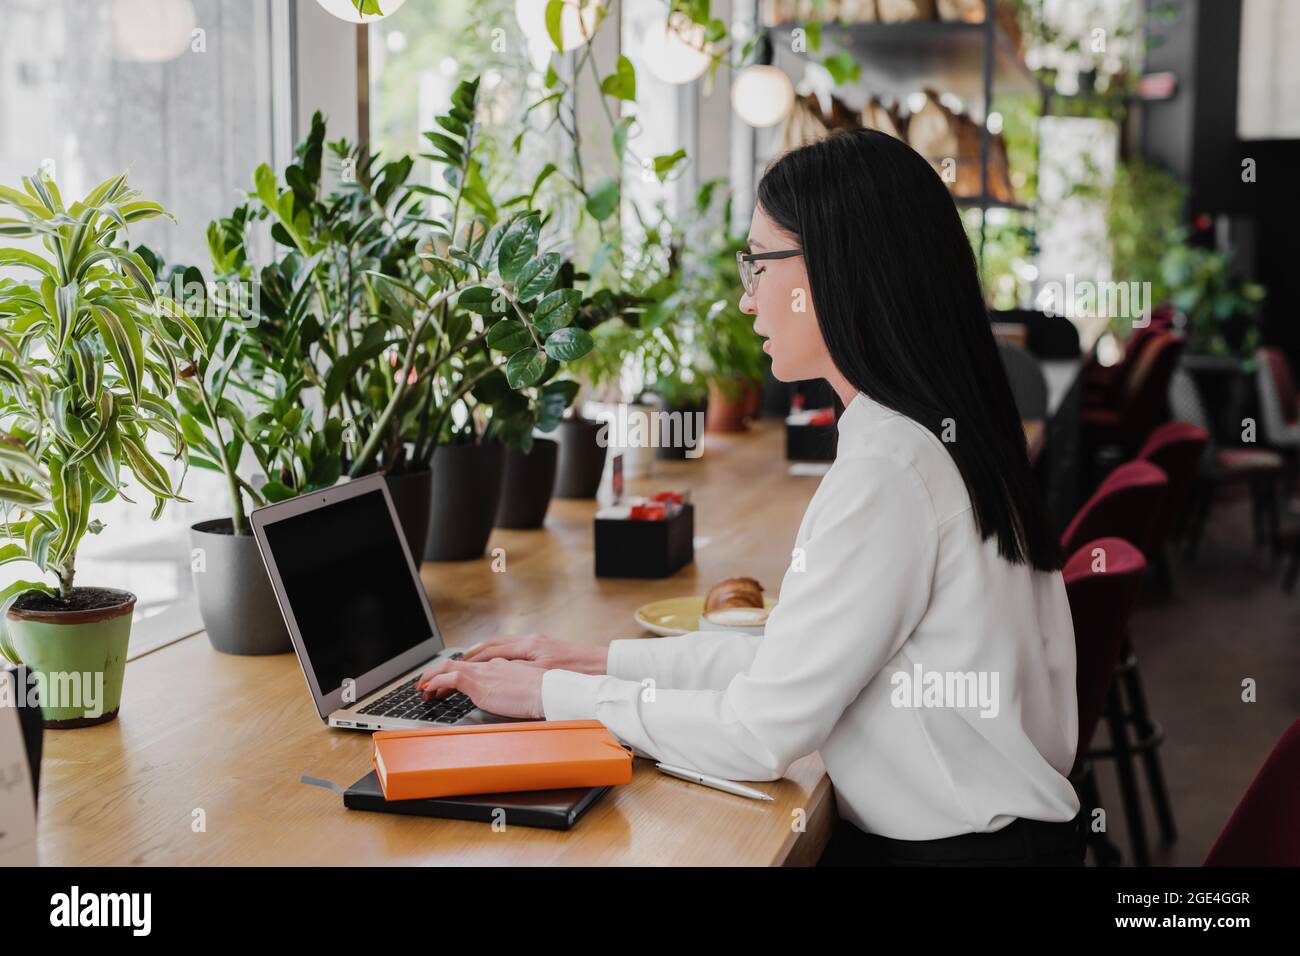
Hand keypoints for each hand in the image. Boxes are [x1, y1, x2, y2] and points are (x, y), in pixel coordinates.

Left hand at [416, 658, 545, 719]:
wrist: (547, 690)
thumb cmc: (543, 694)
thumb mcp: (527, 689)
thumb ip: (514, 688)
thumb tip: (509, 697)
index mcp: (502, 666)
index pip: (473, 666)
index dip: (458, 674)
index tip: (450, 684)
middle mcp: (490, 665)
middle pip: (457, 663)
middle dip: (439, 672)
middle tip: (429, 685)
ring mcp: (483, 672)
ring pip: (448, 666)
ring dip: (432, 676)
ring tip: (423, 688)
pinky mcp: (477, 682)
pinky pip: (449, 677)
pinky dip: (435, 682)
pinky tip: (429, 690)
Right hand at [455, 633, 608, 674]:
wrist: (599, 667)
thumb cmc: (575, 671)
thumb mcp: (542, 674)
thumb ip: (518, 671)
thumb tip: (495, 670)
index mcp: (528, 645)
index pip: (491, 650)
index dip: (472, 659)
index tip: (456, 666)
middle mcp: (530, 640)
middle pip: (493, 644)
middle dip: (473, 653)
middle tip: (457, 662)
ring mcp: (537, 643)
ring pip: (503, 644)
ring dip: (485, 652)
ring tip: (471, 661)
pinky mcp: (544, 648)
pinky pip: (513, 648)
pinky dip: (499, 654)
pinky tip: (497, 662)